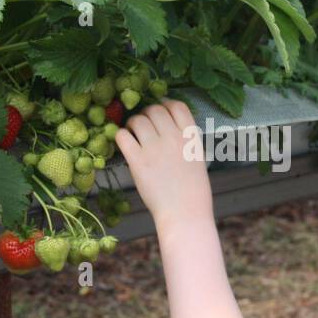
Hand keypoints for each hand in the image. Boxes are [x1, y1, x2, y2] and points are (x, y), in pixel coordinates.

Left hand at [115, 99, 213, 232]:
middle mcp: (173, 138)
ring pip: (137, 120)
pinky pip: (122, 136)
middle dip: (146, 113)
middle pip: (155, 110)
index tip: (160, 110)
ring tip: (132, 133)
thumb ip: (185, 139)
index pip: (177, 106)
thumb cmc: (193, 190)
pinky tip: (125, 144)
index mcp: (191, 137)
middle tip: (143, 124)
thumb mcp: (197, 157)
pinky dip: (121, 136)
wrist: (184, 213)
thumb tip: (168, 126)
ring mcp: (154, 149)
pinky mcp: (137, 161)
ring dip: (132, 123)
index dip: (166, 104)